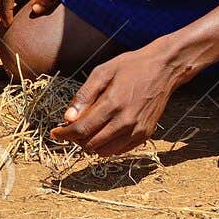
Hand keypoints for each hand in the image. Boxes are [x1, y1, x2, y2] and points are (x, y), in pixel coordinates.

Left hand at [49, 44, 182, 156]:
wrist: (163, 69)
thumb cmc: (130, 67)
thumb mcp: (103, 72)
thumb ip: (84, 95)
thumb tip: (68, 118)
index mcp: (113, 104)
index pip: (82, 130)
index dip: (65, 134)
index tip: (55, 132)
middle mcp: (126, 122)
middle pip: (92, 144)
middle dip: (76, 139)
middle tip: (71, 129)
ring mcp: (138, 131)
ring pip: (105, 151)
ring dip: (91, 145)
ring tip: (86, 131)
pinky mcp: (146, 135)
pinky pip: (120, 150)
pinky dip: (107, 146)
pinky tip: (103, 132)